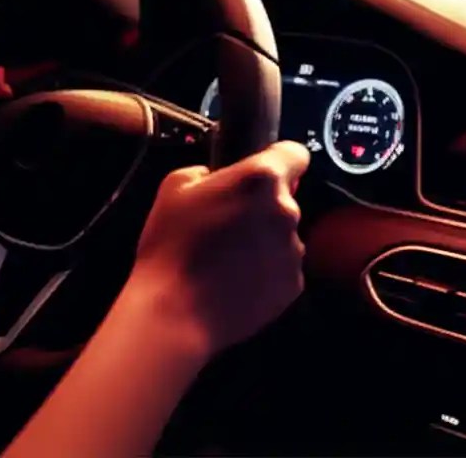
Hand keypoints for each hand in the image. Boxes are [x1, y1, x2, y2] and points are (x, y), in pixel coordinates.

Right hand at [125, 141, 310, 356]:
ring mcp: (294, 251)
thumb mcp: (174, 187)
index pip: (295, 153)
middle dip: (261, 206)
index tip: (262, 171)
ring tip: (227, 258)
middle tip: (226, 224)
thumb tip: (216, 176)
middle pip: (284, 199)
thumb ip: (205, 171)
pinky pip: (282, 267)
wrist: (175, 313)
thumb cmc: (170, 247)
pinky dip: (265, 270)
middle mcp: (287, 211)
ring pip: (283, 234)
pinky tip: (236, 280)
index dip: (278, 159)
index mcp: (261, 180)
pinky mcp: (293, 285)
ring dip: (263, 239)